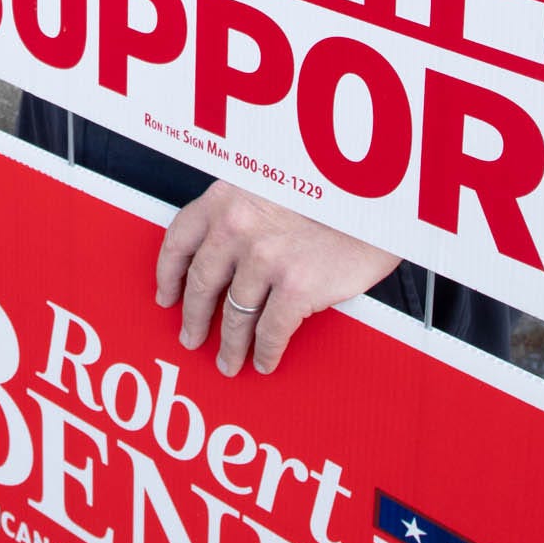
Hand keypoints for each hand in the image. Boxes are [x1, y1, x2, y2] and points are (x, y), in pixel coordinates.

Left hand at [155, 179, 401, 376]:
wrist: (377, 196)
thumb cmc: (332, 189)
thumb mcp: (273, 181)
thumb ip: (244, 209)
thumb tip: (225, 255)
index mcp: (226, 197)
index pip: (179, 240)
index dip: (169, 274)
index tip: (166, 296)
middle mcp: (237, 226)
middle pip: (203, 284)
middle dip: (194, 317)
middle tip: (191, 337)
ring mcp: (265, 258)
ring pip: (235, 316)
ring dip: (229, 344)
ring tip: (228, 360)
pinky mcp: (296, 287)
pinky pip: (270, 332)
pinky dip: (264, 352)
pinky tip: (263, 361)